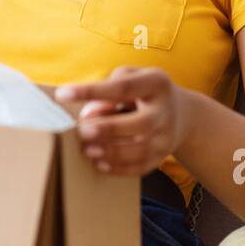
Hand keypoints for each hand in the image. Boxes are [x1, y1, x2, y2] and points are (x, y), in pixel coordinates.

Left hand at [54, 67, 191, 175]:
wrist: (182, 114)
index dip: (92, 91)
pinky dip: (118, 168)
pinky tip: (99, 163)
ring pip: (141, 150)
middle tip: (82, 131)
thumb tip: (88, 115)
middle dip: (109, 129)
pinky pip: (140, 167)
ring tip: (87, 150)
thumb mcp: (131, 77)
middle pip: (141, 124)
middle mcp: (165, 112)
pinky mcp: (162, 157)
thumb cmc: (143, 91)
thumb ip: (108, 89)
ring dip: (111, 152)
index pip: (123, 87)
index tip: (62, 94)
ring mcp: (166, 137)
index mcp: (156, 83)